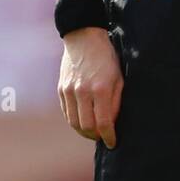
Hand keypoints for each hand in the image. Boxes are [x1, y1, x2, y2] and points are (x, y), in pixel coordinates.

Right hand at [58, 27, 122, 146]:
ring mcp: (69, 90)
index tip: (113, 143)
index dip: (109, 137)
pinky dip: (74, 121)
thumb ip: (116, 102)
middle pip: (87, 127)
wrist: (84, 37)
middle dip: (96, 136)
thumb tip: (113, 123)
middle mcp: (83, 91)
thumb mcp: (119, 78)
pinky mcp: (61, 89)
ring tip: (93, 132)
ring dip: (84, 132)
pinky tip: (83, 121)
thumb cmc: (107, 57)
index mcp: (101, 89)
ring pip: (74, 123)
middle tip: (103, 137)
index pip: (104, 123)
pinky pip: (67, 113)